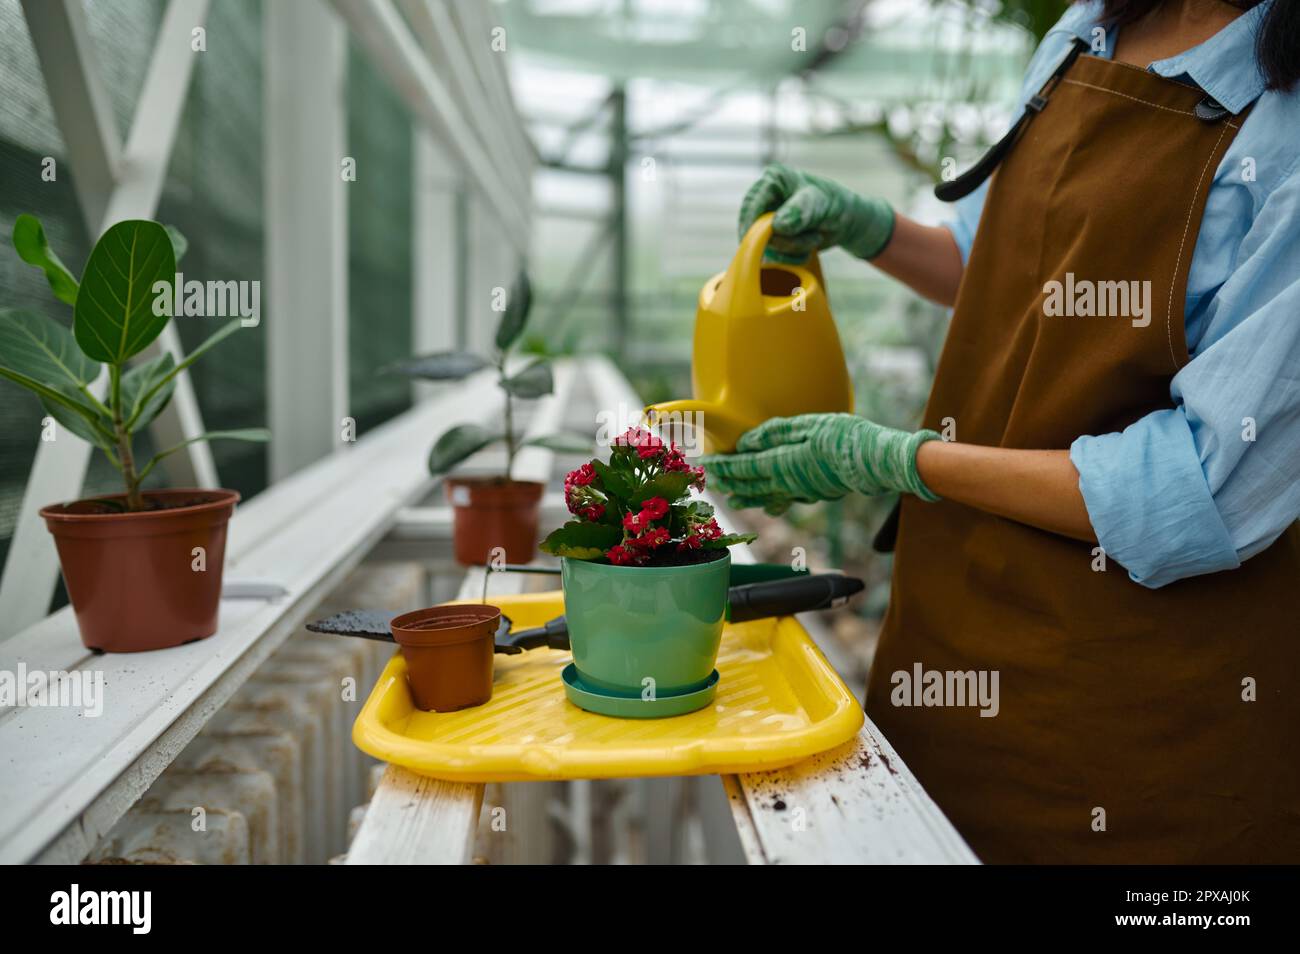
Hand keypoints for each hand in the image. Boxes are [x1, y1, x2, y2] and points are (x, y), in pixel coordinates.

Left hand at [701, 413, 940, 513]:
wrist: (877, 462)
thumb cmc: (846, 438)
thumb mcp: (807, 426)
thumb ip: (775, 434)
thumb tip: (746, 443)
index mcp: (780, 462)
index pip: (742, 466)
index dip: (722, 466)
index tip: (706, 464)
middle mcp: (785, 482)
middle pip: (749, 483)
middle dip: (728, 481)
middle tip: (711, 480)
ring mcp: (800, 491)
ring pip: (765, 496)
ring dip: (746, 496)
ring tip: (731, 499)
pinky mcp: (814, 493)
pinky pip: (784, 499)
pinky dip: (769, 502)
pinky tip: (768, 505)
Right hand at [738, 163, 894, 263]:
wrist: (847, 221)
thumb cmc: (834, 203)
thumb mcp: (819, 203)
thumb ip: (799, 211)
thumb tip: (777, 225)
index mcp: (773, 180)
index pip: (752, 204)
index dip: (752, 225)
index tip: (759, 244)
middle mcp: (765, 198)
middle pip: (755, 228)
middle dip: (783, 240)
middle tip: (812, 237)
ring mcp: (767, 219)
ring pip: (765, 245)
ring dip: (792, 248)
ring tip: (814, 237)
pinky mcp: (772, 237)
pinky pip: (772, 255)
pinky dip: (791, 256)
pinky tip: (808, 245)